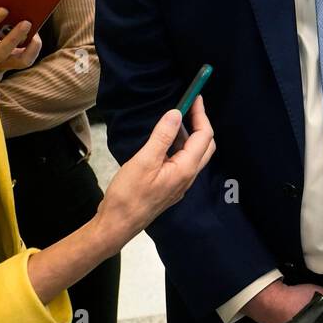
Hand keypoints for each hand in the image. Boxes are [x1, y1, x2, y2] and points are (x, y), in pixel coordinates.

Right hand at [92, 98, 215, 248]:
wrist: (117, 225)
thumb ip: (162, 136)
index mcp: (186, 168)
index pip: (204, 136)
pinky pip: (182, 161)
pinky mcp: (170, 186)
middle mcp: (188, 176)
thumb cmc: (128, 195)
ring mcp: (180, 183)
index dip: (201, 114)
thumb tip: (176, 113)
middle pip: (205, 145)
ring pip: (194, 154)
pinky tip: (165, 140)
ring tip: (175, 118)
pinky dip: (179, 146)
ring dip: (189, 135)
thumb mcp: (144, 161)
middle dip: (200, 123)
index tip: (195, 97)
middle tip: (189, 106)